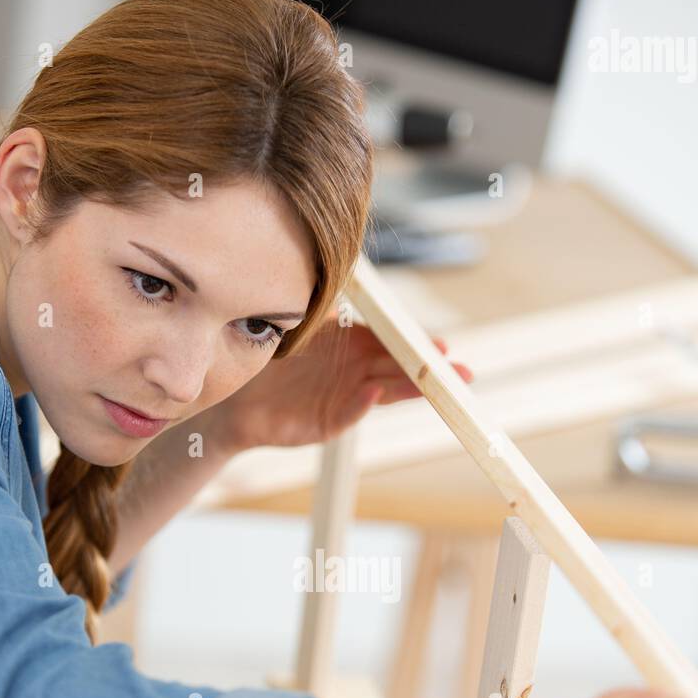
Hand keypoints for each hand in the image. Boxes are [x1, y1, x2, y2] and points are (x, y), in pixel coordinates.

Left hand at [204, 314, 472, 452]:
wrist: (236, 397)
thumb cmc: (270, 358)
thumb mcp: (301, 326)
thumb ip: (327, 309)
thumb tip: (347, 273)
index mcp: (353, 350)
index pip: (393, 347)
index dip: (417, 346)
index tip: (442, 347)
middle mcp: (354, 376)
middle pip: (398, 373)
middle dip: (429, 374)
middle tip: (460, 373)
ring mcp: (342, 401)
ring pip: (382, 394)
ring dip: (407, 391)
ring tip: (432, 387)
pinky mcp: (324, 425)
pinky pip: (345, 415)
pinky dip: (359, 406)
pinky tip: (374, 394)